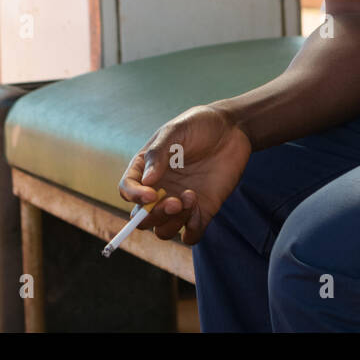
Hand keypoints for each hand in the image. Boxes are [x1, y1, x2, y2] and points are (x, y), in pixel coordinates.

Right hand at [117, 104, 252, 245]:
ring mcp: (179, 202)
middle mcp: (159, 189)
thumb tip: (146, 181)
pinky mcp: (202, 211)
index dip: (135, 196)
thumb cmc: (199, 125)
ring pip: (163, 230)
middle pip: (142, 218)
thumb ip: (158, 153)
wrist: (232, 129)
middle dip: (154, 215)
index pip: (127, 190)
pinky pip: (190, 235)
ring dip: (173, 222)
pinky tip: (199, 210)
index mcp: (146, 169)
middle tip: (175, 201)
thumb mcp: (175, 130)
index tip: (152, 194)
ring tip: (192, 197)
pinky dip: (191, 231)